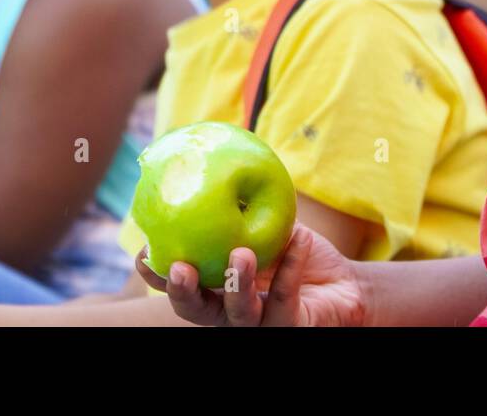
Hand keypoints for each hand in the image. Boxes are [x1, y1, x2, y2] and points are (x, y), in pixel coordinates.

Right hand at [137, 223, 368, 326]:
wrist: (344, 283)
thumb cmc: (299, 253)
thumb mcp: (269, 222)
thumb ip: (243, 203)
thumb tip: (212, 160)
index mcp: (218, 288)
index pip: (181, 287)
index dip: (157, 275)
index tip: (142, 252)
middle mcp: (232, 312)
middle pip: (198, 312)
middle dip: (183, 293)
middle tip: (179, 268)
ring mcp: (262, 323)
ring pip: (240, 316)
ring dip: (236, 284)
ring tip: (240, 253)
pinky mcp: (292, 326)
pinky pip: (287, 298)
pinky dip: (292, 265)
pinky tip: (298, 237)